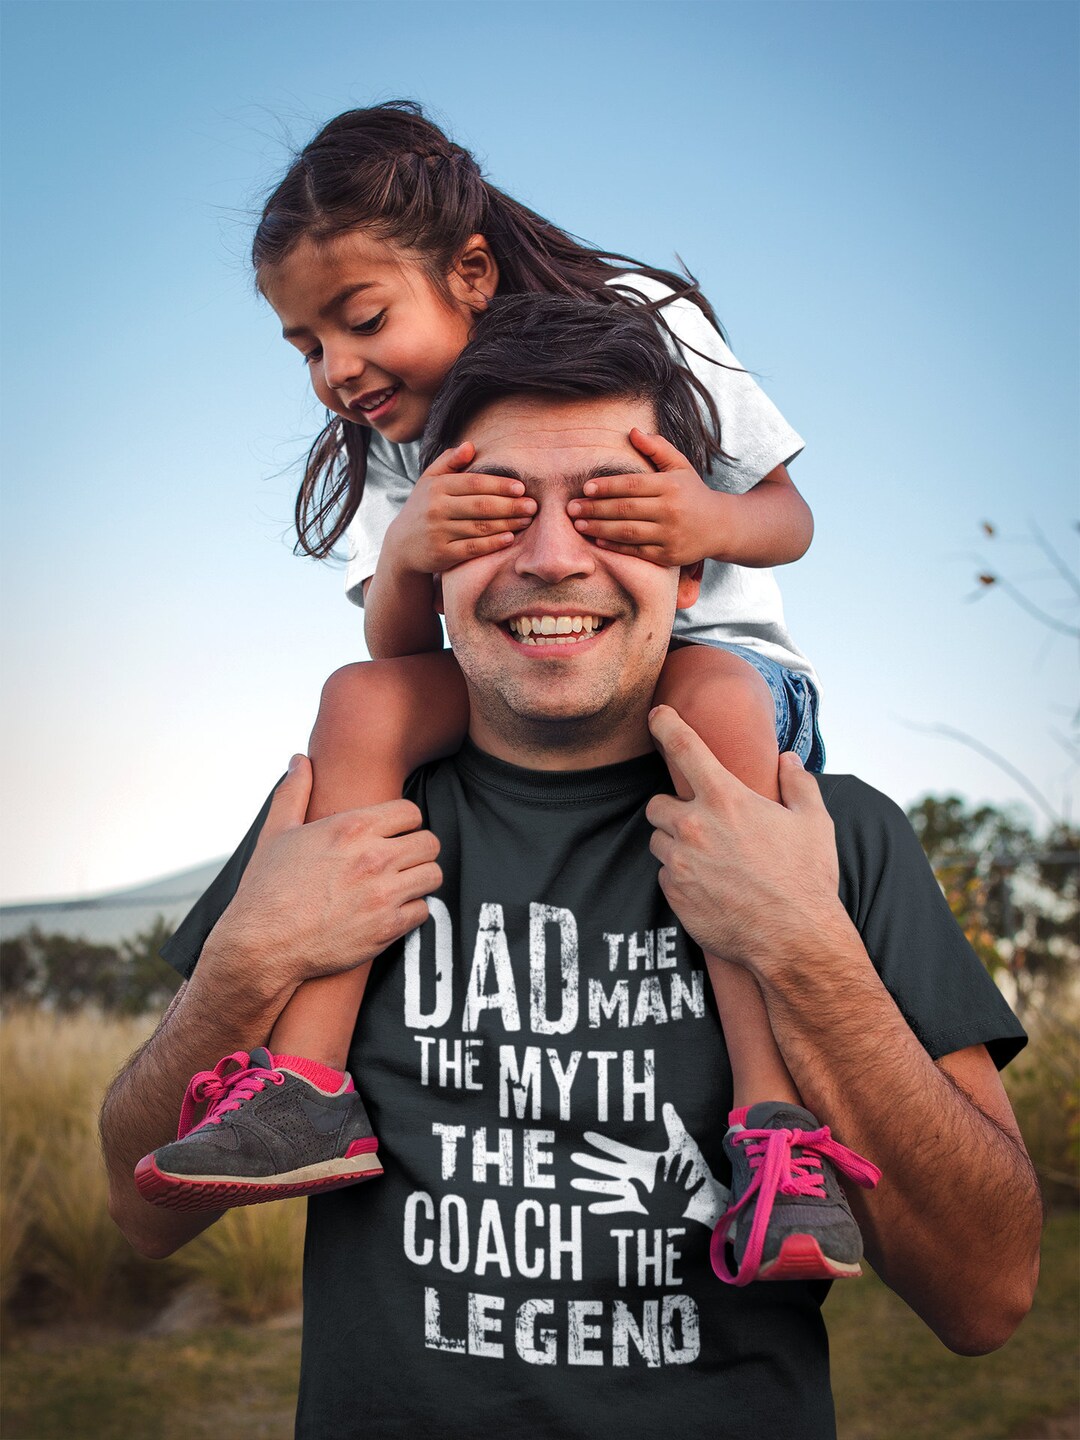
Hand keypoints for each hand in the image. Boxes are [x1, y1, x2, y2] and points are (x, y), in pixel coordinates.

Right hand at [204, 755, 442, 994]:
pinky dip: (412, 911)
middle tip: (402, 858)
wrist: (261, 946)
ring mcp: (383, 894)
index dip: (404, 821)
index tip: (394, 832)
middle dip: (418, 848)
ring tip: (402, 882)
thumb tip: (299, 760)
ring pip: (433, 875)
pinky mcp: (387, 929)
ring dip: (420, 878)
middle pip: (430, 842)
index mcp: (351, 828)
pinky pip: (424, 911)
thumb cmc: (266, 888)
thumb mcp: (276, 832)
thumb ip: (294, 792)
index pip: (411, 812)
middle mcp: (373, 858)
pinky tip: (392, 909)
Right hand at [386, 441, 535, 574]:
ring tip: (526, 520)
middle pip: (481, 506)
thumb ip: (449, 462)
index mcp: (436, 487)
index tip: (521, 488)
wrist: (401, 546)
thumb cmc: (423, 508)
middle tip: (532, 505)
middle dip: (510, 505)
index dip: (499, 485)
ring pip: (480, 527)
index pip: (474, 483)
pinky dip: (493, 543)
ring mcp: (438, 532)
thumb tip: (470, 445)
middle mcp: (436, 509)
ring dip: (507, 524)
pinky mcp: (442, 554)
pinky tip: (510, 538)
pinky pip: (473, 547)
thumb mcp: (429, 481)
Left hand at [565, 428, 723, 565]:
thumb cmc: (692, 492)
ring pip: (627, 532)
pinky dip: (615, 547)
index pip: (632, 485)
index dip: (607, 487)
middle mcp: (670, 511)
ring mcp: (669, 535)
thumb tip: (632, 431)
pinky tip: (597, 541)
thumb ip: (657, 448)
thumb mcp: (680, 466)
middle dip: (595, 509)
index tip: (585, 487)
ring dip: (599, 529)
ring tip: (578, 525)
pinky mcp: (667, 556)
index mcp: (671, 486)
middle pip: (625, 509)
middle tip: (571, 508)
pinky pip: (636, 551)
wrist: (720, 526)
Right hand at [571, 1102, 727, 1228]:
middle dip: (590, 1162)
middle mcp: (636, 1175)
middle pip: (607, 1168)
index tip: (586, 1135)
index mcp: (642, 1160)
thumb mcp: (684, 1144)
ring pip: (609, 1187)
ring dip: (592, 1185)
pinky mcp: (642, 1206)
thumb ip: (674, 1126)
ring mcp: (638, 1192)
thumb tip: (667, 1105)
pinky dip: (606, 1208)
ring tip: (574, 1184)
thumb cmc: (694, 1169)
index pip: (617, 1150)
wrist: (704, 1195)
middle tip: (572, 1158)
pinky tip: (592, 1209)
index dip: (602, 1143)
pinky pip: (620, 1207)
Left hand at [645, 706, 848, 973]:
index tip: (656, 716)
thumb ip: (798, 784)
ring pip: (659, 841)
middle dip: (674, 810)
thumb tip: (788, 759)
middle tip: (702, 824)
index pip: (683, 746)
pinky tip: (711, 887)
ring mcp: (680, 862)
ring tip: (711, 860)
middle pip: (657, 803)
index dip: (666, 725)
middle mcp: (694, 826)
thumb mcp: (814, 823)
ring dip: (676, 844)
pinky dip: (681, 877)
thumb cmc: (807, 879)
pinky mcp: (674, 894)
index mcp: (726, 798)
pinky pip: (665, 876)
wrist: (795, 940)